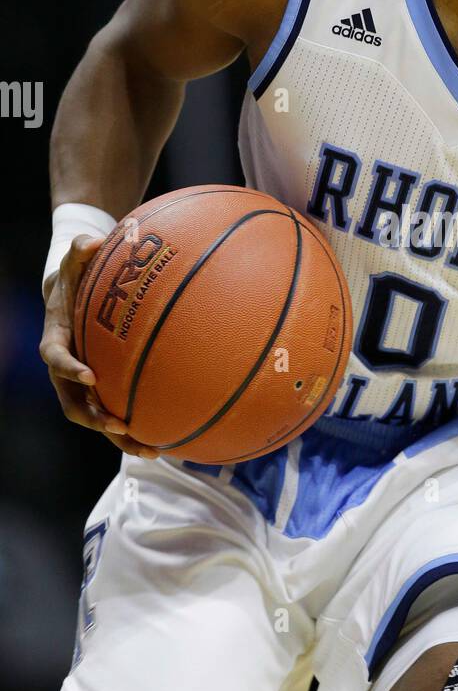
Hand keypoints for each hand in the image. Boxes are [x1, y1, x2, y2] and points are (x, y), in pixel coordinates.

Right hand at [39, 234, 158, 458]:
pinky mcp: (103, 390)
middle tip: (120, 426)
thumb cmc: (76, 276)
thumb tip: (92, 239)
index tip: (88, 376)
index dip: (68, 368)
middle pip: (73, 403)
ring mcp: (83, 385)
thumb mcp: (75, 259)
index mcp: (56, 339)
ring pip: (96, 418)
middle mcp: (66, 369)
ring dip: (120, 438)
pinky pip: (117, 414)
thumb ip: (80, 250)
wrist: (70, 294)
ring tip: (152, 451)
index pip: (55, 358)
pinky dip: (137, 430)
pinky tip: (169, 441)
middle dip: (95, 418)